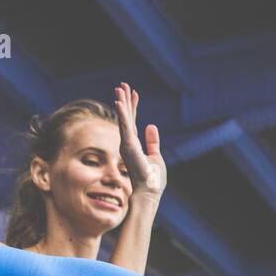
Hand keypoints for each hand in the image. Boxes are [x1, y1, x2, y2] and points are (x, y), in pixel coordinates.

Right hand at [114, 81, 165, 200]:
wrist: (149, 191)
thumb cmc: (152, 178)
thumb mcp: (155, 155)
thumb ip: (152, 141)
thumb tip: (151, 126)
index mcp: (134, 144)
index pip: (132, 120)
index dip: (133, 106)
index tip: (134, 92)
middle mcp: (128, 142)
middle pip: (126, 116)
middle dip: (125, 100)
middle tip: (123, 84)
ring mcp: (127, 144)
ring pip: (124, 119)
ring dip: (122, 103)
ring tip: (119, 87)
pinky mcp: (129, 146)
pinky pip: (125, 127)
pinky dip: (122, 114)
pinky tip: (120, 102)